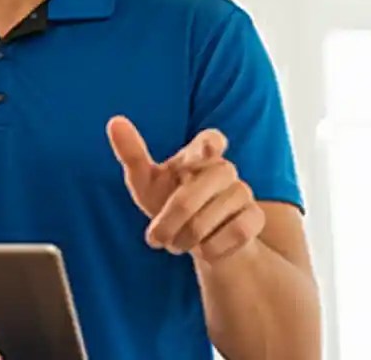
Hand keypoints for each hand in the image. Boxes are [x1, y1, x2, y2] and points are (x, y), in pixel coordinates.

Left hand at [106, 116, 264, 264]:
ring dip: (187, 237)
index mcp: (197, 154)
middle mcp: (223, 169)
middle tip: (155, 238)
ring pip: (213, 215)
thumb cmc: (167, 202)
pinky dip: (212, 247)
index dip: (210, 144)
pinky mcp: (255, 217)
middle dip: (171, 218)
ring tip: (177, 243)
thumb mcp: (144, 182)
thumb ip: (131, 153)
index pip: (211, 140)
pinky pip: (235, 232)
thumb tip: (115, 120)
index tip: (206, 150)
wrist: (198, 241)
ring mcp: (242, 192)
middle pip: (197, 190)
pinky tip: (204, 249)